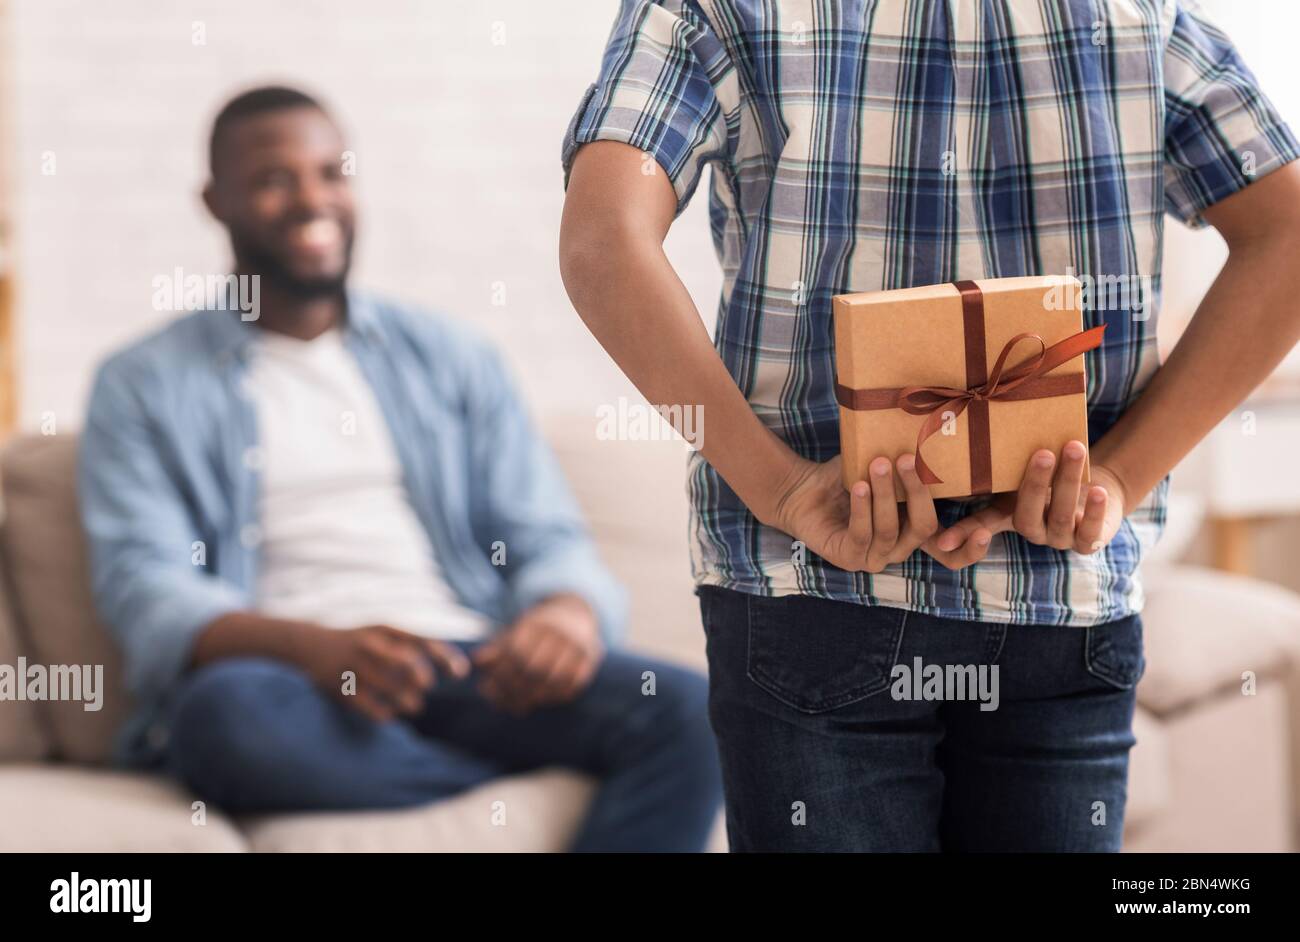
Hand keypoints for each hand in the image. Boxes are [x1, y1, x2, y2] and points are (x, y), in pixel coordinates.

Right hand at [297, 623, 469, 722]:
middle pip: (405, 660)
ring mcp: (354, 665)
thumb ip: (414, 645)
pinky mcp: (340, 687)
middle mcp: (370, 643)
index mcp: (386, 629)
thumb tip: (455, 664)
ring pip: (389, 685)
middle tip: (427, 687)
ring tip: (414, 705)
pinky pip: (369, 706)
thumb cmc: (362, 642)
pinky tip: (390, 715)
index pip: (423, 640)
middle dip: (422, 676)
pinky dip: (384, 714)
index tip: (461, 674)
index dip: (445, 657)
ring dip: (407, 700)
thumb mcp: (384, 633)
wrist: (311, 645)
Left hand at [472, 594, 602, 713]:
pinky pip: (575, 683)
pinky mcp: (591, 656)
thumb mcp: (514, 632)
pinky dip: (558, 695)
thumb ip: (496, 648)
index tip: (488, 690)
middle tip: (505, 703)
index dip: (501, 675)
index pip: (515, 652)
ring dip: (536, 696)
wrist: (573, 614)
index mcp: (536, 622)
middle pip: (534, 668)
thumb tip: (478, 661)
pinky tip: (544, 699)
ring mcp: (577, 644)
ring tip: (522, 705)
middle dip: (517, 689)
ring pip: (555, 678)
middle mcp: (558, 631)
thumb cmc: (536, 630)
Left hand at [770, 453, 977, 571]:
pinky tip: (857, 485)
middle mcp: (899, 549)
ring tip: (878, 465)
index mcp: (914, 532)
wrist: (802, 489)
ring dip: (884, 495)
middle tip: (905, 460)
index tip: (986, 532)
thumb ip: (909, 461)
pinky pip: (860, 533)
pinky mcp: (846, 557)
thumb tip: (936, 428)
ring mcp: (873, 557)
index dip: (972, 550)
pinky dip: (861, 507)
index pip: (953, 554)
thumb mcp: (884, 466)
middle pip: (924, 528)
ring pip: (890, 529)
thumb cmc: (849, 475)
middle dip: (917, 492)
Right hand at [925, 441, 1127, 563]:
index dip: (962, 535)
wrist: (1100, 489)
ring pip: (1061, 517)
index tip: (941, 542)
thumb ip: (1003, 469)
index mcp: (1012, 517)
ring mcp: (1061, 540)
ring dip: (1068, 483)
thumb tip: (970, 438)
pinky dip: (1094, 511)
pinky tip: (1098, 490)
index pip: (982, 527)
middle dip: (1036, 483)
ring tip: (1074, 449)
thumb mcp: (1025, 476)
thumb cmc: (1054, 480)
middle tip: (1042, 453)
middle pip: (1028, 515)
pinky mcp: (1090, 542)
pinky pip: (1090, 534)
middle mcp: (1034, 532)